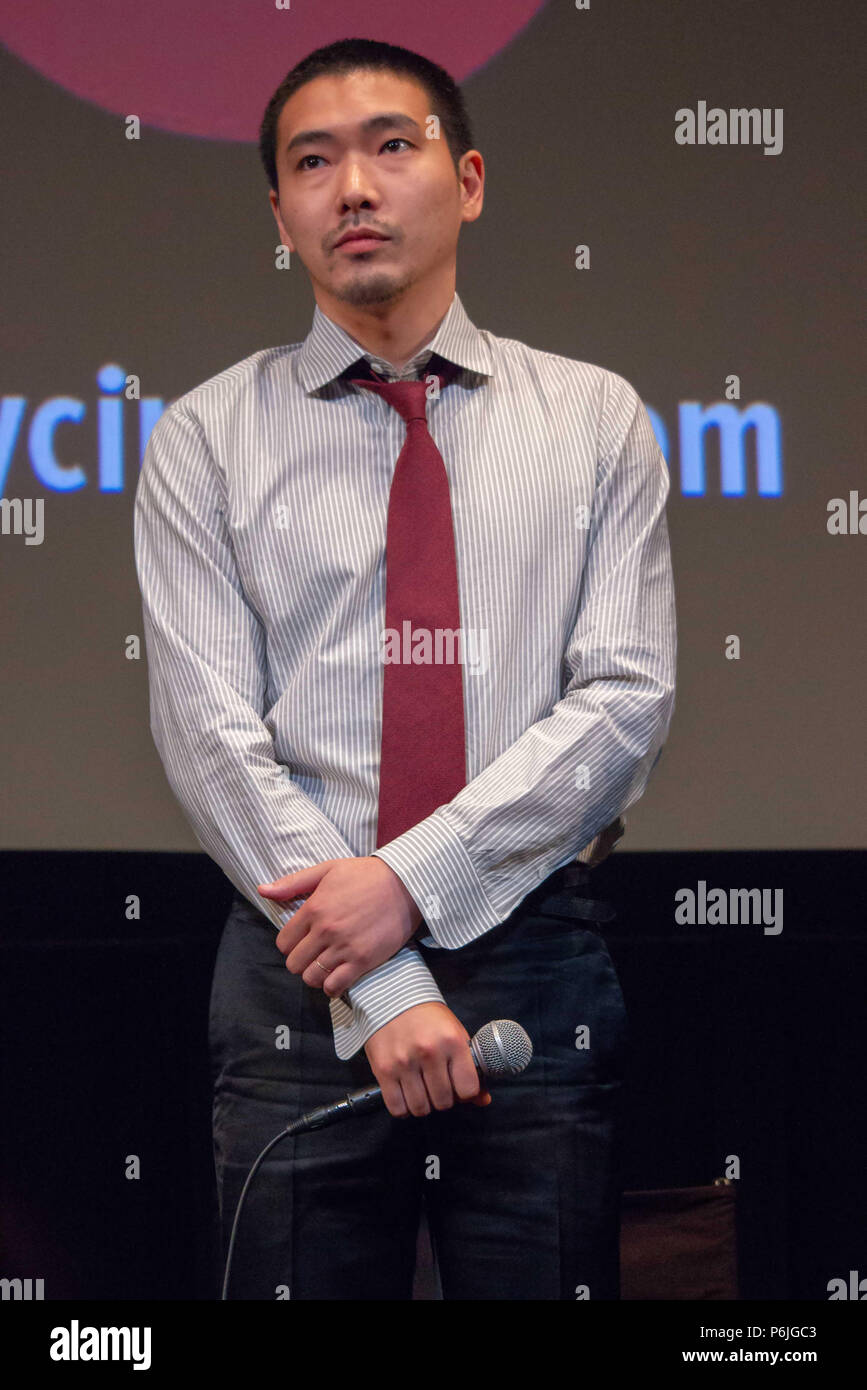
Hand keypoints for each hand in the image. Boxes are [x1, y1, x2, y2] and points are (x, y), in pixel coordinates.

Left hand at [257, 856, 422, 995]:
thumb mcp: (327, 870)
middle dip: (300, 961)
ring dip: (314, 975)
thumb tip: (262, 890)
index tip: (300, 941)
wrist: (405, 883)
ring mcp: (345, 948)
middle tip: (312, 954)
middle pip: (294, 964)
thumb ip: (293, 883)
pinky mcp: (363, 960)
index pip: (283, 942)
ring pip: (312, 978)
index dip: (289, 944)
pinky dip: (331, 987)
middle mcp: (326, 931)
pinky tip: (336, 978)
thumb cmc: (365, 874)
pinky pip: (335, 986)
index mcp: (314, 909)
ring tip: (324, 966)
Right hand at [363, 1002, 492, 1118]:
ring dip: (424, 1105)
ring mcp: (405, 1062)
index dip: (466, 1093)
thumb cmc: (429, 1018)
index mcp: (453, 1042)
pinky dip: (403, 1108)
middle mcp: (430, 1052)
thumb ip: (470, 1067)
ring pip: (421, 1109)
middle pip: (444, 1102)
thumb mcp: (455, 1034)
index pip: (468, 1089)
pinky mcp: (384, 1070)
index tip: (459, 1088)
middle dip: (444, 1099)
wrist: (392, 999)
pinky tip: (406, 1095)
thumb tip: (483, 1100)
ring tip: (422, 1090)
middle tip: (438, 1087)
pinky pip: (397, 1108)